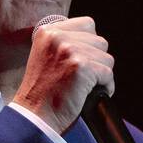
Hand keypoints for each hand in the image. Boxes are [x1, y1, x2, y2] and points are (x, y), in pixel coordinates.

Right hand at [13, 15, 114, 134]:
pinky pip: (108, 73)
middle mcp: (57, 37)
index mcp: (47, 31)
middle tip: (81, 78)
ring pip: (106, 58)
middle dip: (96, 61)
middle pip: (100, 41)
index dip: (89, 45)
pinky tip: (89, 94)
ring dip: (101, 74)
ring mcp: (69, 50)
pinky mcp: (81, 67)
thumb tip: (93, 41)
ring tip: (84, 87)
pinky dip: (105, 87)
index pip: (87, 24)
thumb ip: (64, 43)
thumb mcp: (46, 57)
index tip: (80, 62)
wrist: (34, 117)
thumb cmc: (42, 93)